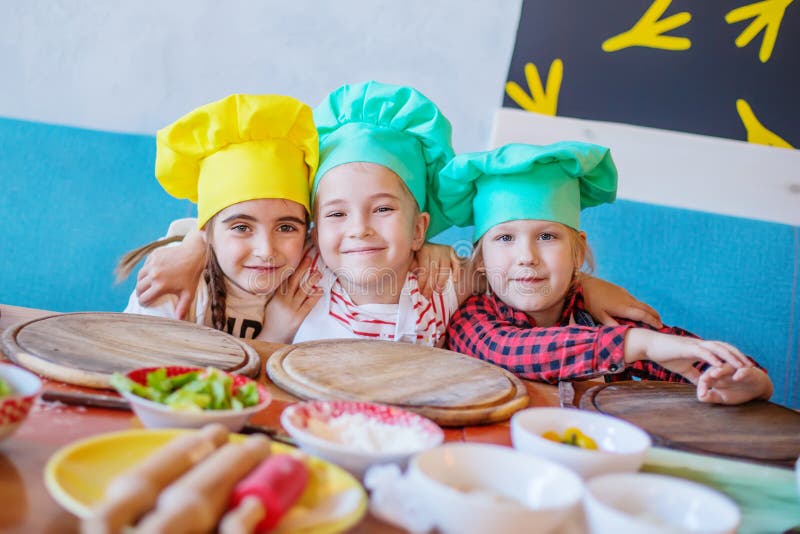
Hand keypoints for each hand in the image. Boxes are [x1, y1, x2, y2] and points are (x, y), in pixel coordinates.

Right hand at [136, 230, 206, 319]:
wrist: (194, 254)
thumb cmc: (191, 275)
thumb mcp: (189, 293)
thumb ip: (183, 307)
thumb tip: (178, 320)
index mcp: (160, 285)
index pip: (143, 298)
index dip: (144, 303)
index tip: (146, 303)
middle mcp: (154, 274)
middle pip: (139, 288)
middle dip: (140, 294)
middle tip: (144, 295)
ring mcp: (152, 264)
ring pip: (139, 277)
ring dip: (141, 282)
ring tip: (146, 286)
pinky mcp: (153, 255)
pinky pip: (144, 266)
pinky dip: (146, 271)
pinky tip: (152, 274)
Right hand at [256, 257, 322, 342]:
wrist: (270, 338)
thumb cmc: (271, 322)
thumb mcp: (271, 305)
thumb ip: (278, 295)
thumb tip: (287, 282)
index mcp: (276, 297)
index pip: (284, 279)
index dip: (291, 268)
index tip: (297, 258)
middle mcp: (283, 301)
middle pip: (294, 281)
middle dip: (302, 269)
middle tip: (309, 259)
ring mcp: (291, 309)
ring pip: (303, 291)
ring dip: (311, 280)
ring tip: (318, 273)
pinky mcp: (298, 318)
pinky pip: (308, 305)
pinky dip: (315, 297)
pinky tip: (320, 291)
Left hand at [413, 243, 461, 298]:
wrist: (427, 243)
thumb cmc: (419, 255)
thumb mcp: (413, 260)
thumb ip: (414, 269)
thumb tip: (414, 284)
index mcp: (424, 250)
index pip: (424, 269)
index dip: (422, 282)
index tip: (421, 292)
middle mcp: (435, 249)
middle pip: (434, 271)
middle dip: (430, 286)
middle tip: (427, 296)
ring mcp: (445, 251)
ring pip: (445, 269)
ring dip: (442, 282)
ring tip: (438, 291)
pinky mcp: (453, 253)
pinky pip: (457, 263)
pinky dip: (457, 272)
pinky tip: (454, 281)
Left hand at [581, 276, 661, 327]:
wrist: (585, 283)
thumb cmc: (590, 301)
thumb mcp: (599, 316)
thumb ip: (611, 325)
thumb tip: (624, 332)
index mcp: (623, 307)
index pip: (642, 315)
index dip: (652, 321)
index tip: (660, 327)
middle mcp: (627, 299)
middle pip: (646, 307)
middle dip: (655, 315)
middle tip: (661, 324)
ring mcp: (624, 293)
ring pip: (640, 303)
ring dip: (648, 310)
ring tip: (653, 318)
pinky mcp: (620, 290)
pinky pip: (634, 299)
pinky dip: (640, 306)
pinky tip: (638, 310)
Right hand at [624, 329, 753, 382]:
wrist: (649, 346)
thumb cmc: (664, 355)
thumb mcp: (683, 368)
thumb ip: (694, 375)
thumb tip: (704, 385)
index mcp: (701, 348)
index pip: (722, 350)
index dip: (734, 358)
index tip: (744, 368)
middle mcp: (700, 344)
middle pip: (725, 347)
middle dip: (738, 356)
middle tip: (751, 367)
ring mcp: (694, 344)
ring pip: (718, 348)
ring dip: (730, 357)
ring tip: (741, 366)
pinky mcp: (687, 347)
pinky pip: (703, 352)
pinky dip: (713, 358)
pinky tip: (721, 365)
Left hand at [696, 365, 772, 404]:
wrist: (757, 388)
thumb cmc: (737, 391)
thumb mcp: (723, 397)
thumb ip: (711, 396)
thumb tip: (700, 397)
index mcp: (715, 376)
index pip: (705, 379)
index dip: (702, 386)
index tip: (701, 394)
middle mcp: (723, 370)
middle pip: (713, 370)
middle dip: (707, 375)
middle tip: (702, 379)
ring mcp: (735, 369)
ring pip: (726, 368)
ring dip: (720, 371)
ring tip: (714, 374)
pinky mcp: (748, 369)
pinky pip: (743, 370)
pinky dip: (740, 373)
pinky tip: (736, 377)